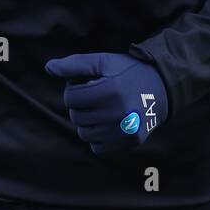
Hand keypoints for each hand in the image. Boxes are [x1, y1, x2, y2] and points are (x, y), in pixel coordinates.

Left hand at [44, 52, 168, 154]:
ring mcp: (124, 131)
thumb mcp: (102, 61)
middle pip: (75, 116)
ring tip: (103, 108)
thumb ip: (74, 64)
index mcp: (110, 90)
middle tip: (97, 96)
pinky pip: (97, 147)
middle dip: (81, 105)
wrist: (161, 88)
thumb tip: (48, 68)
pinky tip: (110, 122)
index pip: (70, 97)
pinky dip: (98, 137)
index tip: (89, 84)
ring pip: (84, 133)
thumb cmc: (126, 72)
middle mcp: (118, 113)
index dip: (75, 88)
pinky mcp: (129, 143)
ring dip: (88, 121)